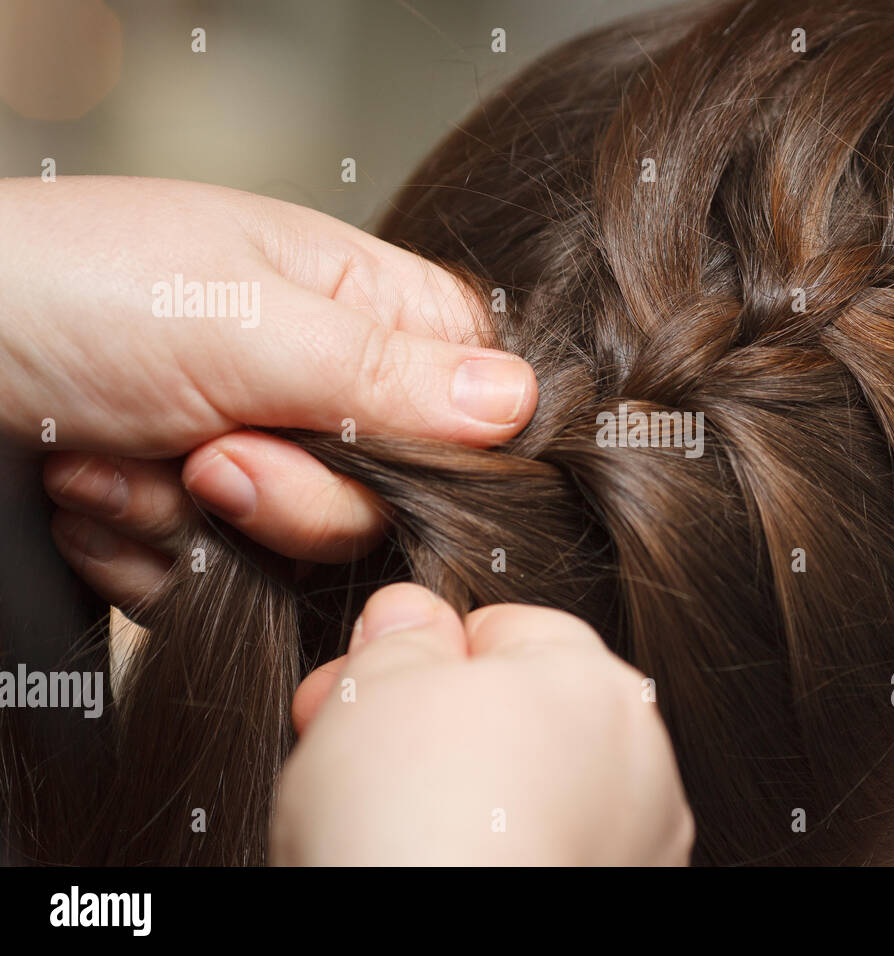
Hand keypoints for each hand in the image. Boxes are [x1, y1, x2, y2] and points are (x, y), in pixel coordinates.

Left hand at [0, 176, 535, 603]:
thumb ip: (388, 374)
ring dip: (192, 525)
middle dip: (285, 496)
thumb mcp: (239, 321)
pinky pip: (218, 587)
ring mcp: (259, 462)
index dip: (437, 452)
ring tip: (112, 452)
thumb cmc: (65, 290)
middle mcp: (322, 389)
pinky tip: (89, 491)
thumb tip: (520, 403)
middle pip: (388, 504)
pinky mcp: (198, 526)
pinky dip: (142, 554)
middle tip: (206, 449)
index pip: (477, 398)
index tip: (352, 448)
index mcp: (360, 307)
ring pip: (299, 559)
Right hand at [272, 584, 694, 865]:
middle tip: (356, 761)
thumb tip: (407, 615)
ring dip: (475, 797)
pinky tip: (442, 868)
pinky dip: (504, 858)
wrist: (445, 955)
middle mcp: (636, 755)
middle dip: (439, 729)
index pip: (501, 631)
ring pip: (536, 791)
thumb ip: (399, 638)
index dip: (415, 659)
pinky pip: (551, 852)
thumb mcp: (372, 690)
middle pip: (520, 713)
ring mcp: (638, 838)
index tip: (358, 690)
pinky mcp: (624, 894)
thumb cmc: (414, 830)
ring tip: (398, 829)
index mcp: (590, 676)